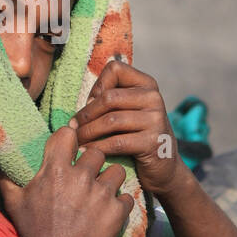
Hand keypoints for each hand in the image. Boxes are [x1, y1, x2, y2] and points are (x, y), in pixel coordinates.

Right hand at [0, 125, 133, 236]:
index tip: (71, 148)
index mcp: (55, 170)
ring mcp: (102, 194)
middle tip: (86, 177)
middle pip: (96, 152)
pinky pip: (127, 197)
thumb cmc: (33, 233)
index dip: (70, 138)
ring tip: (101, 192)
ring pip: (117, 171)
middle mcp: (81, 177)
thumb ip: (6, 179)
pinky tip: (109, 212)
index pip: (68, 134)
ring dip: (110, 180)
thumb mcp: (14, 204)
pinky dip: (120, 204)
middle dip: (92, 163)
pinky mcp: (117, 212)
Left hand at [69, 60, 183, 198]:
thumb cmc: (137, 136)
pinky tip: (86, 151)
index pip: (115, 70)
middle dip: (86, 114)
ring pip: (110, 121)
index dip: (97, 86)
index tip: (88, 104)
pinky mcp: (152, 142)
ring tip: (77, 140)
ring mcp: (155, 120)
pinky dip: (97, 147)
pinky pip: (116, 142)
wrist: (163, 166)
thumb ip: (112, 98)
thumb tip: (85, 101)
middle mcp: (153, 98)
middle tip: (73, 126)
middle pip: (109, 97)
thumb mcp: (129, 110)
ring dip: (87, 132)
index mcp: (146, 84)